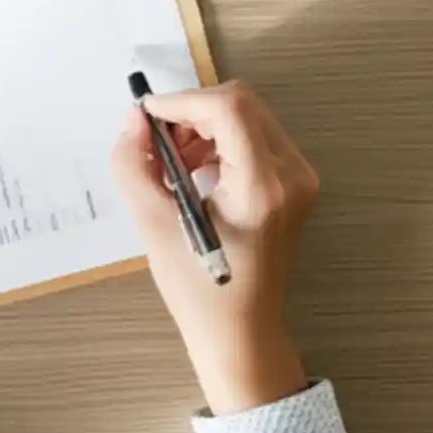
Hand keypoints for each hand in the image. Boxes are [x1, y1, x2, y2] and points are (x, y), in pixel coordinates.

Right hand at [111, 80, 318, 414]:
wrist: (241, 331)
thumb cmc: (199, 290)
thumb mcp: (154, 226)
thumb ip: (135, 166)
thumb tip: (134, 121)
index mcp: (261, 188)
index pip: (228, 109)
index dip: (181, 101)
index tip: (146, 115)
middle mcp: (291, 175)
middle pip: (240, 103)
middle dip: (190, 111)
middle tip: (155, 141)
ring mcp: (298, 178)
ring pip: (247, 115)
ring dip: (203, 125)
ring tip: (171, 162)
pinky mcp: (293, 183)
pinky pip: (254, 137)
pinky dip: (218, 140)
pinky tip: (193, 171)